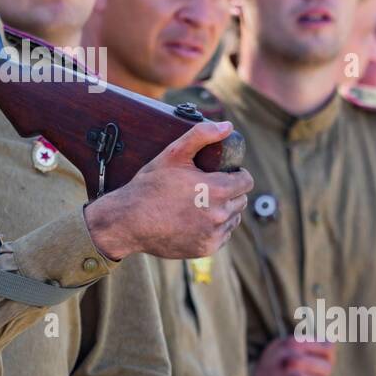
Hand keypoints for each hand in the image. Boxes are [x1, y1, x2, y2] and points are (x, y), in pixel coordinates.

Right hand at [84, 121, 252, 260]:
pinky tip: (198, 221)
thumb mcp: (173, 153)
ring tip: (204, 204)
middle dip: (231, 192)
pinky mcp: (206, 249)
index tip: (227, 173)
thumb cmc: (150, 185)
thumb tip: (227, 126)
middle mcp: (219, 215)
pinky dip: (215, 229)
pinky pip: (222, 236)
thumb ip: (201, 135)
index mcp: (216, 190)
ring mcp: (213, 234)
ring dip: (225, 211)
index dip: (238, 175)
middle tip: (211, 187)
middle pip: (241, 201)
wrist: (129, 221)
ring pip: (233, 220)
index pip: (246, 182)